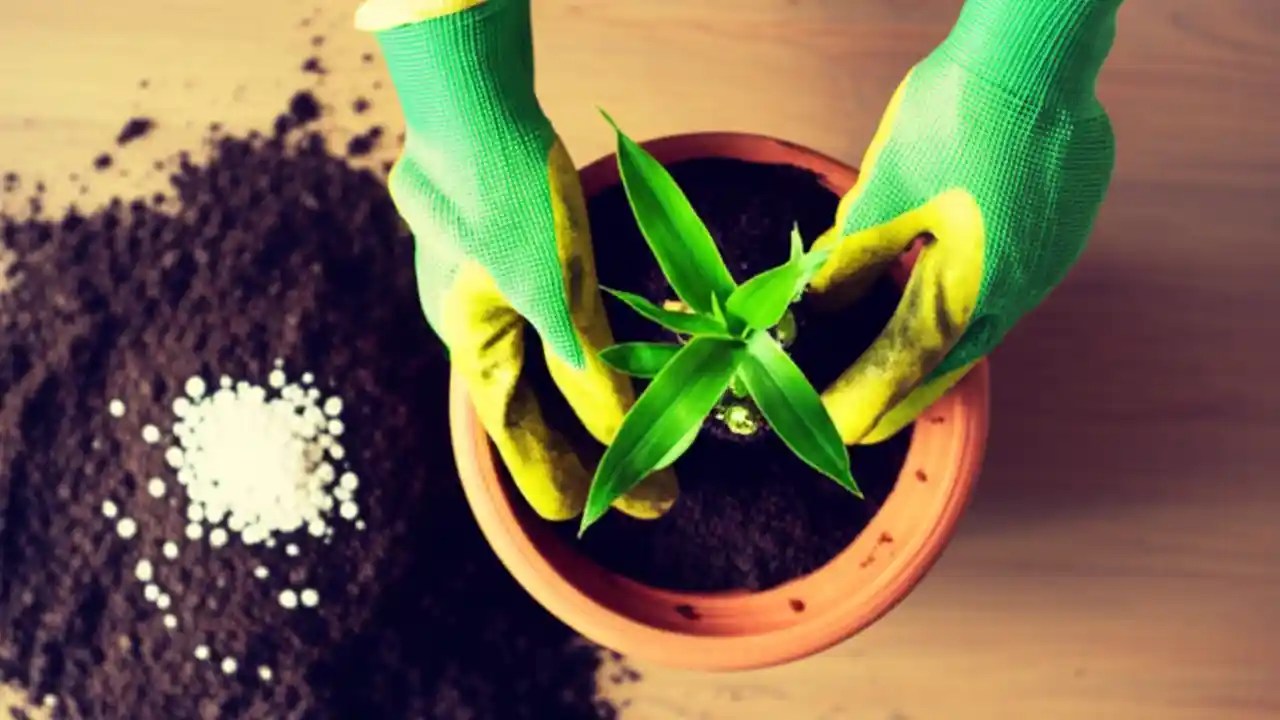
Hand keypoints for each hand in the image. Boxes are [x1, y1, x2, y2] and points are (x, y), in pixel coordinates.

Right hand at [356, 0, 676, 520]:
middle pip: (538, 415)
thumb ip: (588, 371)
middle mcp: (479, 334)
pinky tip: (613, 358)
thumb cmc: (507, 199)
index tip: (619, 512)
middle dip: (596, 451)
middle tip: (660, 484)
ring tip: (644, 432)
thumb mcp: (554, 294)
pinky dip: (588, 356)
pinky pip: (553, 330)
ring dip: (592, 406)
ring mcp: (491, 298)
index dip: (573, 481)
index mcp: (477, 354)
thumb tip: (624, 441)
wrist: (473, 110)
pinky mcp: (512, 263)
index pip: (525, 444)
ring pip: (547, 373)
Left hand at [810, 0, 1121, 444]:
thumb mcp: (885, 190)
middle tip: (870, 420)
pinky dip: (974, 302)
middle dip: (907, 392)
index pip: (909, 362)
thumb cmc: (956, 116)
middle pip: (955, 357)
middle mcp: (1021, 287)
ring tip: (906, 373)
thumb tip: (821, 304)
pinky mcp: (1062, 227)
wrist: (1038, 50)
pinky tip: (958, 294)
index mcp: (973, 286)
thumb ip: (854, 256)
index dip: (870, 398)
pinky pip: (1012, 283)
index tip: (838, 429)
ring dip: (942, 350)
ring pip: (987, 321)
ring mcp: (1051, 258)